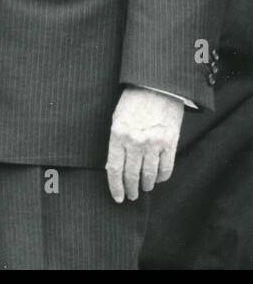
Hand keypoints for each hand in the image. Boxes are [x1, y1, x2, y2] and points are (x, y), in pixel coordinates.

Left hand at [104, 86, 183, 202]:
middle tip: (130, 196)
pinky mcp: (170, 143)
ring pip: (149, 174)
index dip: (115, 186)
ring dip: (146, 185)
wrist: (157, 86)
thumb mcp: (117, 118)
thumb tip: (117, 165)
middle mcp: (135, 142)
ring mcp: (154, 143)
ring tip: (143, 189)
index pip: (114, 168)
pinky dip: (161, 177)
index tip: (117, 197)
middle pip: (131, 174)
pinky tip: (157, 179)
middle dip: (130, 189)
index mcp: (117, 134)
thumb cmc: (133, 100)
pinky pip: (166, 168)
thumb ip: (116, 141)